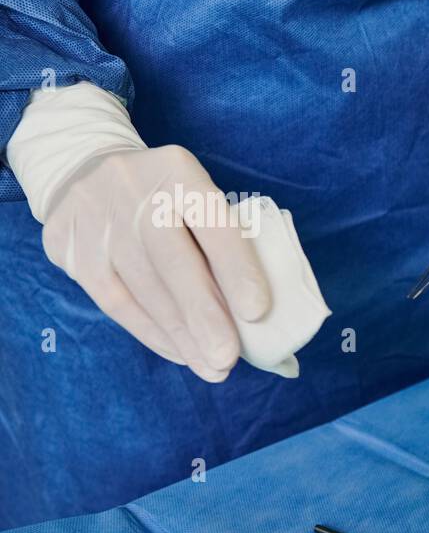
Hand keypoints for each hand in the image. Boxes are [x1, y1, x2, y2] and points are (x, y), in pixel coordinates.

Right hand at [41, 146, 270, 381]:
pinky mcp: (67, 244)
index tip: (258, 312)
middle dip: (203, 316)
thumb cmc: (166, 196)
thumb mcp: (195, 196)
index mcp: (178, 171)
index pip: (213, 222)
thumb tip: (256, 316)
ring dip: (180, 335)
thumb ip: (223, 241)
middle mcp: (132, 189)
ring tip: (211, 366)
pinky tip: (179, 351)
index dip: (236, 269)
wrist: (85, 166)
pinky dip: (151, 332)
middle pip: (172, 261)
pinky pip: (113, 301)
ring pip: (142, 288)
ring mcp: (94, 217)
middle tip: (228, 358)